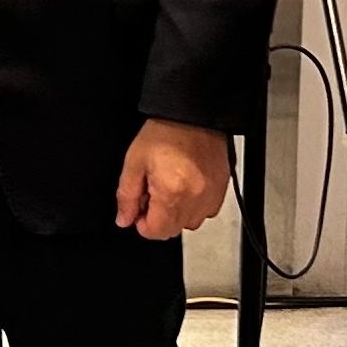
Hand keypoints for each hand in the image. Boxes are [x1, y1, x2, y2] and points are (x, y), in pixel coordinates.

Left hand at [116, 118, 229, 239]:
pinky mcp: (222, 189)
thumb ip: (127, 195)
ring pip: (190, 223)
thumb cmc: (165, 133)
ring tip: (169, 188)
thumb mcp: (134, 162)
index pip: (157, 232)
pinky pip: (206, 211)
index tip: (139, 210)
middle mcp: (195, 198)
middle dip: (158, 218)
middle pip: (173, 230)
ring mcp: (211, 195)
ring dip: (176, 213)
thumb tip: (124, 218)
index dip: (142, 224)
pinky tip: (185, 186)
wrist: (193, 115)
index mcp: (172, 192)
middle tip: (152, 194)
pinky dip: (194, 205)